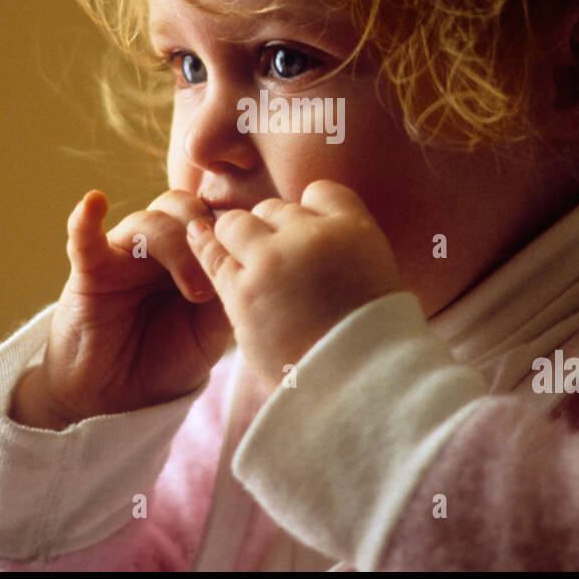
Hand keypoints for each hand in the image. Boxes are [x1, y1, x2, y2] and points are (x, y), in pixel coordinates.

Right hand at [10, 188, 233, 428]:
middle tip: (219, 274)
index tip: (253, 253)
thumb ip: (227, 299)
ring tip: (195, 292)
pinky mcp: (90, 271)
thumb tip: (250, 266)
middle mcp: (158, 248)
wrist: (118, 399)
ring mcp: (123, 256)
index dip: (232, 226)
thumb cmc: (167, 361)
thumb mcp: (210, 334)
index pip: (213, 216)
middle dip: (206, 230)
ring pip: (148, 221)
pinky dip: (86, 218)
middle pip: (183, 206)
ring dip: (176, 246)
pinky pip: (84, 237)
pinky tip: (95, 202)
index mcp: (191, 254)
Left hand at [185, 179, 404, 387]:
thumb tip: (316, 238)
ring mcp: (275, 260)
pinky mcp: (243, 291)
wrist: (357, 386)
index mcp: (354, 228)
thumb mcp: (379, 279)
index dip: (308, 213)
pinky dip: (207, 248)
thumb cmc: (372, 341)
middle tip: (274, 260)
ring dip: (236, 236)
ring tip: (239, 258)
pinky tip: (199, 241)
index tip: (307, 237)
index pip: (319, 193)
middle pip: (276, 208)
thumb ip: (347, 250)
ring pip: (238, 224)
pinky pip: (213, 254)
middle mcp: (312, 235)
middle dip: (271, 228)